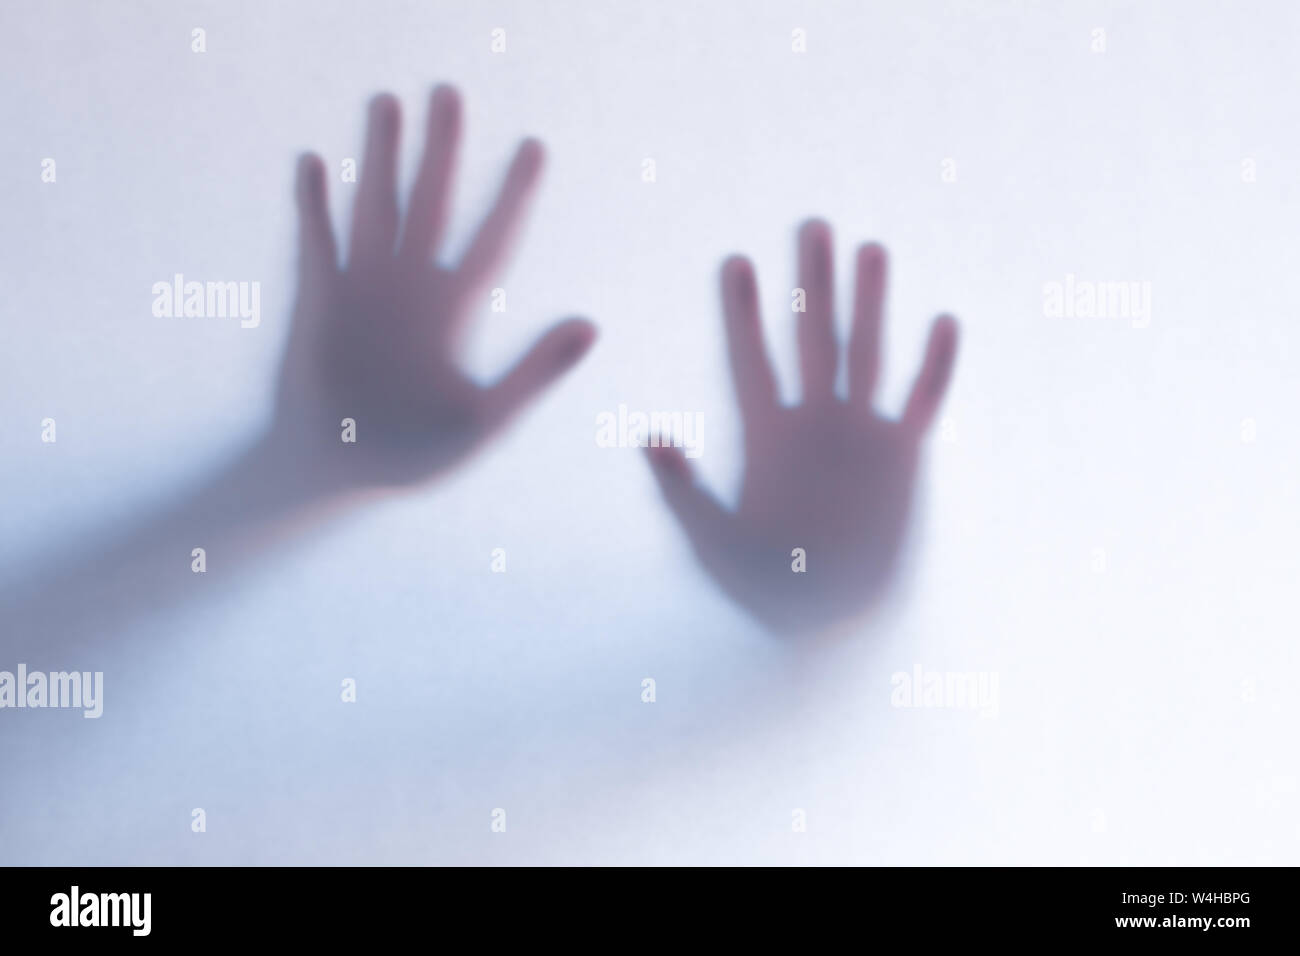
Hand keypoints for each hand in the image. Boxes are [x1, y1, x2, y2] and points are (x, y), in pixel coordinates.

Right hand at [274, 86, 595, 491]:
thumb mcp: (487, 420)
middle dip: (440, 149)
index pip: (493, 238)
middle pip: (431, 202)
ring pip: (376, 207)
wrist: (340, 473)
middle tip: (449, 91)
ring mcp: (364, 290)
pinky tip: (315, 164)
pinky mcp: (320, 302)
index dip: (515, 194)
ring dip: (380, 158)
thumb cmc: (416, 455)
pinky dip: (315, 206)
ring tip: (387, 102)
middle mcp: (413, 289)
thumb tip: (592, 326)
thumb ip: (536, 372)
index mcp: (456, 312)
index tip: (536, 146)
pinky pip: (317, 242)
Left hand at [646, 220, 957, 635]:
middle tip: (811, 225)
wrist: (824, 616)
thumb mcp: (713, 543)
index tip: (734, 261)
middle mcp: (811, 420)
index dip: (740, 313)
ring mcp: (858, 434)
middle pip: (811, 337)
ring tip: (871, 247)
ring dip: (871, 303)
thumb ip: (683, 493)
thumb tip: (649, 440)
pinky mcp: (900, 459)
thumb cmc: (760, 586)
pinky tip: (942, 320)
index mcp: (763, 433)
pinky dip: (934, 367)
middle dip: (811, 283)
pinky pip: (922, 403)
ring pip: (866, 354)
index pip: (750, 359)